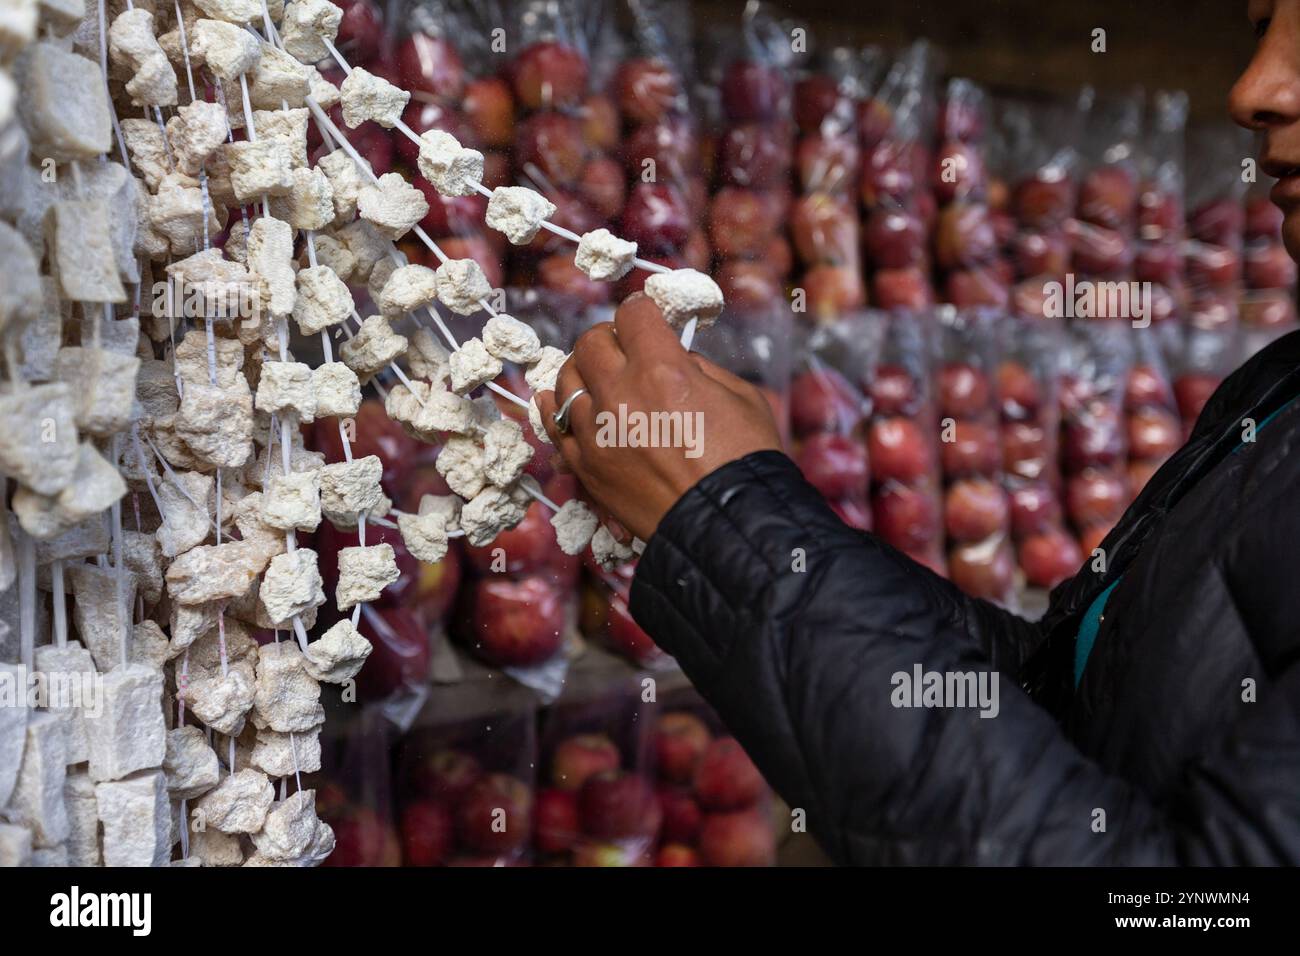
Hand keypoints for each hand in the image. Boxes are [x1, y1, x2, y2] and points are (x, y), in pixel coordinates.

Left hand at [537, 294, 781, 541]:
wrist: (726, 527)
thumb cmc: (745, 462)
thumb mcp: (740, 397)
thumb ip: (699, 367)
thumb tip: (674, 356)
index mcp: (663, 370)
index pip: (633, 315)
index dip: (642, 313)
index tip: (646, 320)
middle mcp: (621, 395)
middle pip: (591, 342)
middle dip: (609, 339)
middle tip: (624, 350)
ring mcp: (597, 432)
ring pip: (565, 380)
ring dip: (583, 374)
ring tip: (600, 382)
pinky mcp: (586, 466)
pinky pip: (554, 426)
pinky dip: (557, 410)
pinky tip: (563, 404)